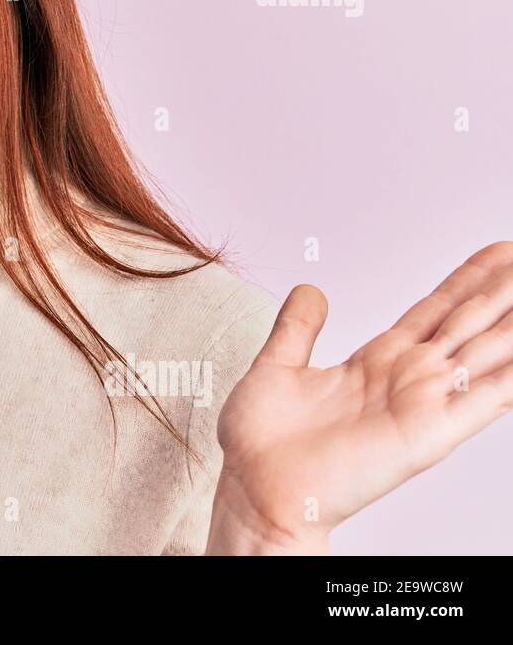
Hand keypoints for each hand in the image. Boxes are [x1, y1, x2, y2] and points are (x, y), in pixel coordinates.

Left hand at [206, 241, 512, 552]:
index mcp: (377, 360)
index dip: (467, 280)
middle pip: (470, 323)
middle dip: (503, 291)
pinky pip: (486, 400)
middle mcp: (408, 379)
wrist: (255, 488)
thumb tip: (312, 290)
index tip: (498, 253)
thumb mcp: (278, 366)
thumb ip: (298, 327)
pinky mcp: (428, 434)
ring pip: (488, 352)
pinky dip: (512, 378)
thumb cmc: (261, 443)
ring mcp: (423, 404)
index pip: (436, 310)